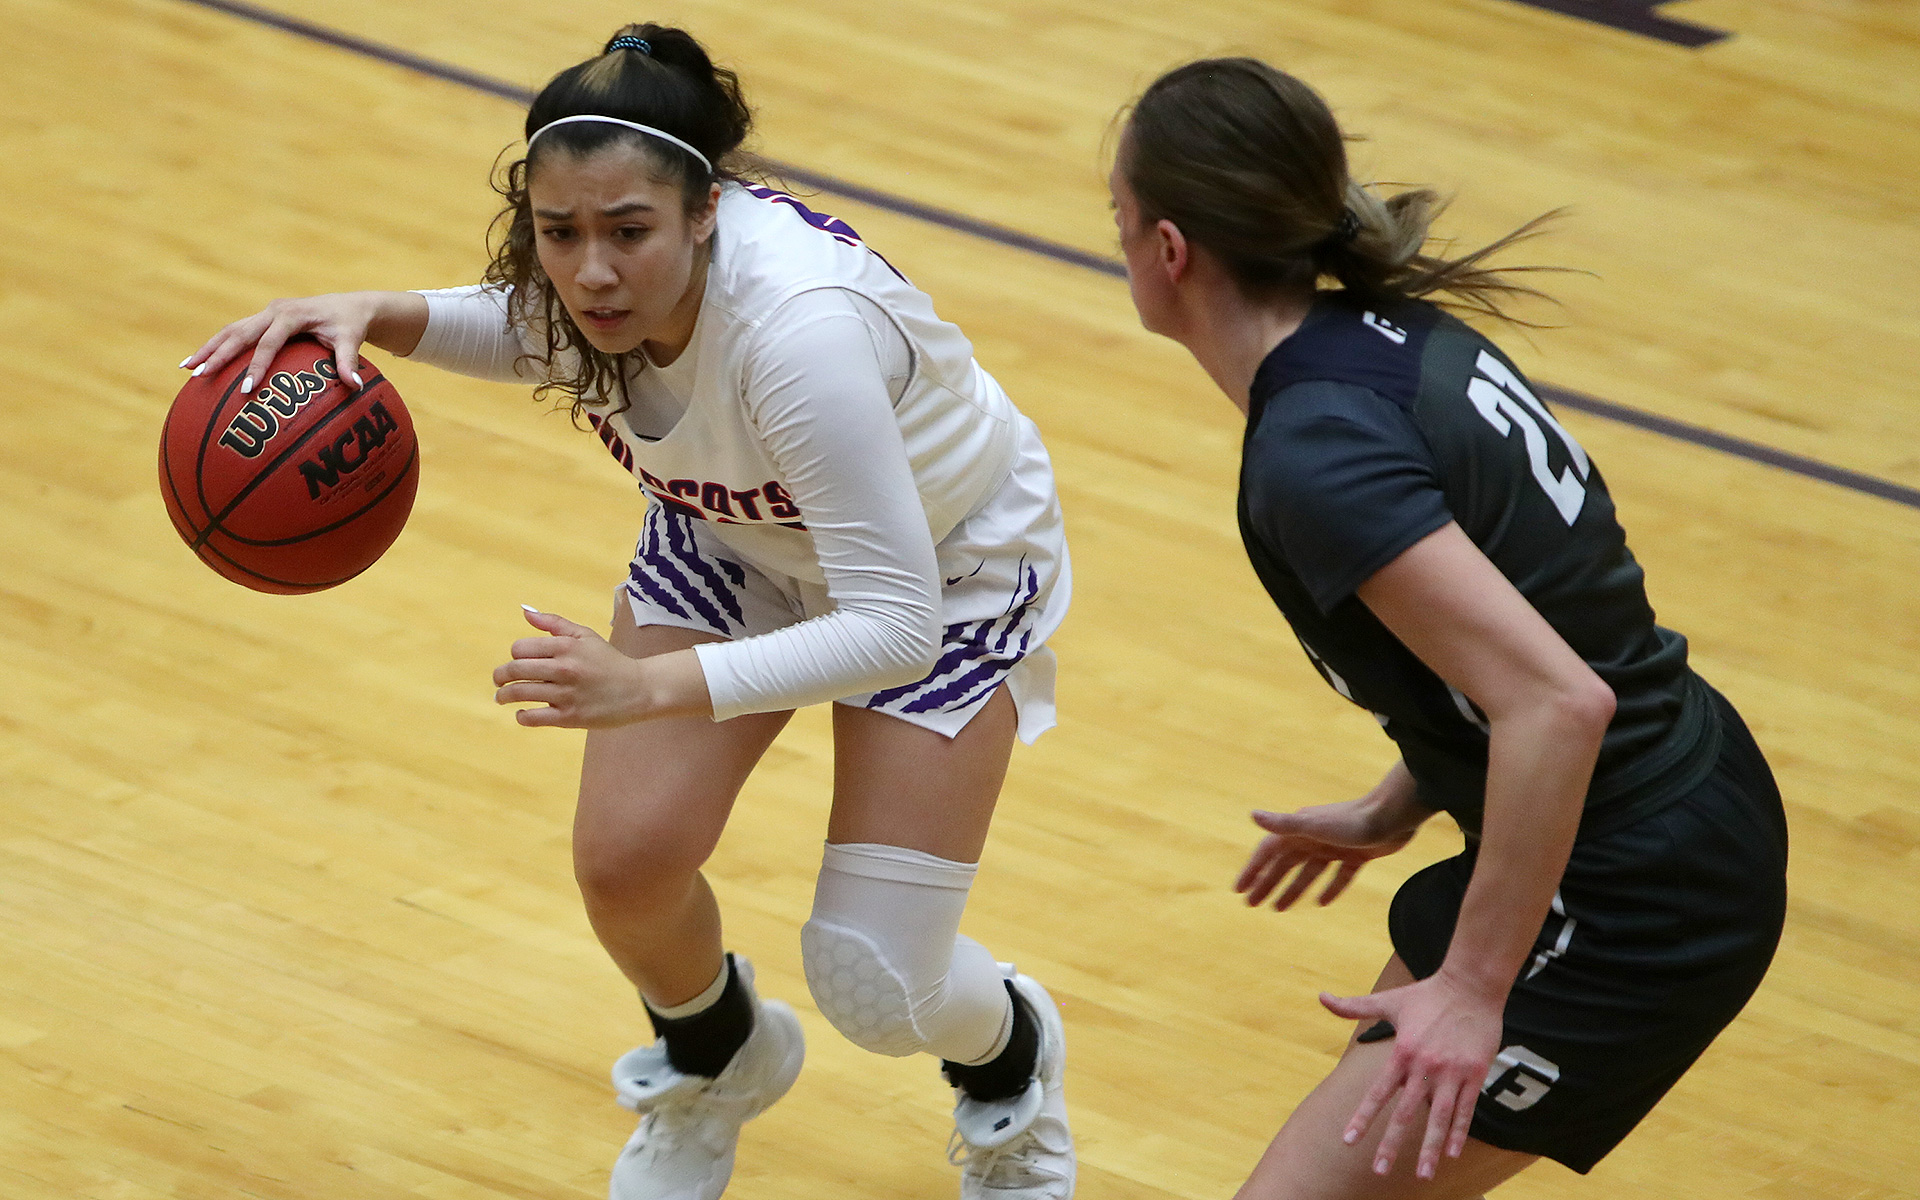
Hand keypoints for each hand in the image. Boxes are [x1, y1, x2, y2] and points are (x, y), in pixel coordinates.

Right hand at [180, 292, 389, 394]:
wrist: (348, 306)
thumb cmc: (349, 325)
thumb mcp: (352, 340)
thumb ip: (349, 362)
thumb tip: (356, 387)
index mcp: (292, 315)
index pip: (269, 342)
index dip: (257, 364)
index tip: (247, 388)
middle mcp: (273, 311)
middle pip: (239, 333)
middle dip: (217, 354)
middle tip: (198, 375)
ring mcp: (265, 313)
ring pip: (230, 331)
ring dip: (208, 348)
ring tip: (187, 369)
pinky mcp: (262, 319)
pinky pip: (235, 333)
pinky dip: (217, 346)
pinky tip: (201, 363)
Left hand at [493, 607, 653, 727]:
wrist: (639, 690)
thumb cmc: (608, 661)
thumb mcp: (585, 636)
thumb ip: (554, 623)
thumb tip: (525, 612)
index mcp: (566, 646)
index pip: (520, 649)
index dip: (515, 655)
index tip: (519, 661)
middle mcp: (564, 669)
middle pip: (515, 670)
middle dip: (500, 676)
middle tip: (498, 680)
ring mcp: (566, 694)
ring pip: (520, 694)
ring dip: (504, 696)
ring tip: (502, 697)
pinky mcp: (569, 717)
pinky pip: (533, 718)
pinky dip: (521, 716)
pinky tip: (523, 713)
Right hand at [1234, 796, 1417, 909]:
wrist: (1395, 814)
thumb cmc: (1353, 820)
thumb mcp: (1314, 825)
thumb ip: (1284, 823)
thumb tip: (1252, 815)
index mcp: (1300, 830)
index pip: (1268, 852)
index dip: (1253, 870)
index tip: (1239, 889)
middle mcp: (1314, 837)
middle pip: (1285, 865)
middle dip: (1267, 884)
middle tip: (1251, 905)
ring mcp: (1335, 847)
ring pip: (1308, 872)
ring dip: (1292, 889)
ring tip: (1278, 909)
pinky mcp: (1356, 854)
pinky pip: (1338, 875)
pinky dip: (1330, 888)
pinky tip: (1323, 903)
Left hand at [1320, 970, 1504, 1179]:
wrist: (1471, 985)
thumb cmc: (1427, 994)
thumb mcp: (1389, 1000)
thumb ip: (1354, 1005)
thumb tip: (1321, 997)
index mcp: (1402, 1053)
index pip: (1378, 1093)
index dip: (1362, 1118)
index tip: (1348, 1140)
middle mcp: (1426, 1067)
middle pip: (1406, 1114)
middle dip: (1391, 1143)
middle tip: (1379, 1170)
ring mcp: (1452, 1073)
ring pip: (1438, 1119)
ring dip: (1429, 1149)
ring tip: (1423, 1174)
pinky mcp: (1475, 1074)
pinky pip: (1465, 1110)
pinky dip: (1457, 1132)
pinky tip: (1451, 1153)